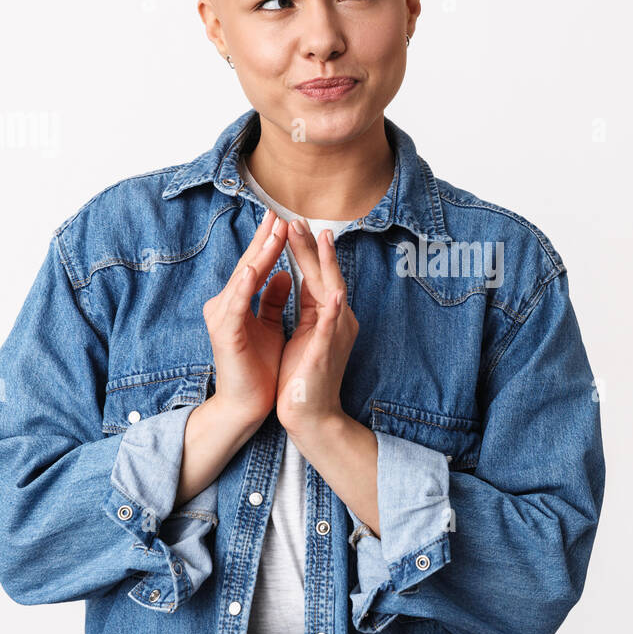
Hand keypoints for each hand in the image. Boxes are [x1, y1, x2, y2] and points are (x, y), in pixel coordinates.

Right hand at [202, 210, 292, 425]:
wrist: (248, 405)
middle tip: (278, 213)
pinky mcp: (226, 334)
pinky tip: (255, 269)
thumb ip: (274, 299)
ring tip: (273, 232)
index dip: (270, 243)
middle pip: (249, 265)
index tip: (285, 219)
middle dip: (265, 239)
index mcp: (239, 302)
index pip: (257, 265)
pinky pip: (236, 306)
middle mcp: (226, 305)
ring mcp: (223, 318)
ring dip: (259, 254)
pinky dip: (245, 286)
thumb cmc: (259, 367)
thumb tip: (285, 273)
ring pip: (243, 279)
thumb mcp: (271, 326)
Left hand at [276, 220, 357, 437]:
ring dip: (326, 266)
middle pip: (326, 275)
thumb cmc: (304, 376)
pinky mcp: (328, 353)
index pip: (317, 274)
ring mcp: (336, 336)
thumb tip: (298, 278)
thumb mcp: (305, 333)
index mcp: (329, 315)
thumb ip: (305, 306)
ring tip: (319, 239)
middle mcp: (338, 321)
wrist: (310, 414)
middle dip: (312, 247)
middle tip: (298, 219)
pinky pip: (333, 328)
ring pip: (334, 292)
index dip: (306, 249)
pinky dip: (335, 310)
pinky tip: (335, 293)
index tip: (294, 224)